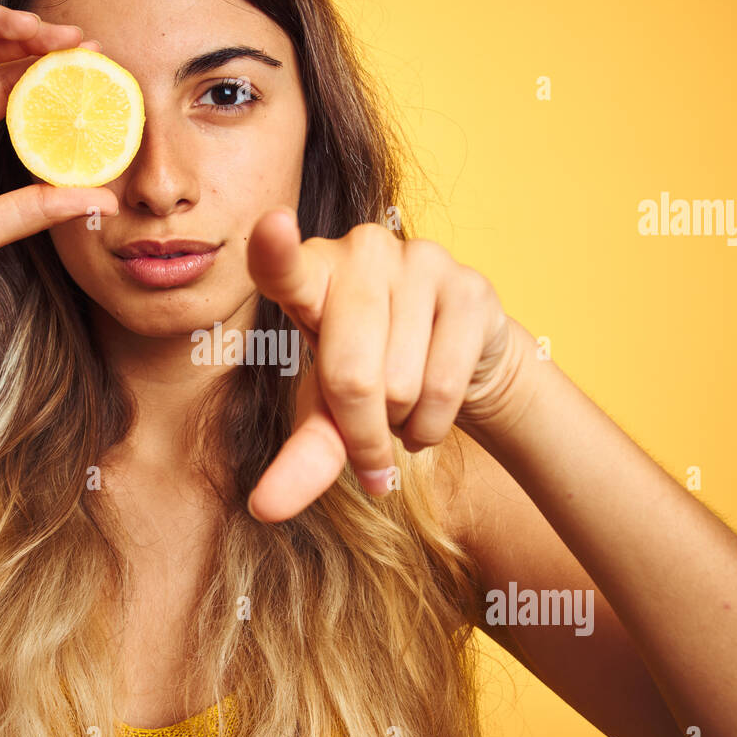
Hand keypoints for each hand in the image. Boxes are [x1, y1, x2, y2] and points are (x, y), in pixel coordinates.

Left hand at [245, 208, 518, 521]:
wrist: (462, 363)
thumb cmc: (373, 377)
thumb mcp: (328, 417)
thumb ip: (299, 457)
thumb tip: (265, 510)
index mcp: (309, 272)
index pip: (282, 265)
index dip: (274, 250)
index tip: (270, 226)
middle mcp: (361, 251)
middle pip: (351, 376)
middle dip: (361, 433)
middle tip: (369, 442)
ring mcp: (420, 261)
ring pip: (401, 386)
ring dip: (401, 424)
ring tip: (402, 406)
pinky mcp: (471, 287)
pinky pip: (444, 387)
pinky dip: (432, 423)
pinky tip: (430, 408)